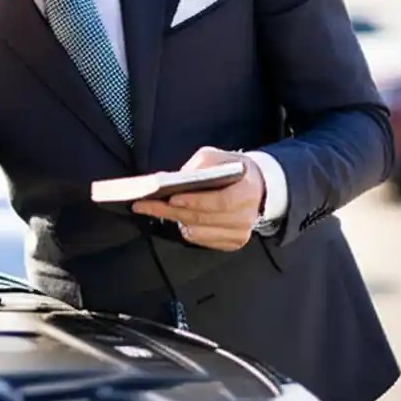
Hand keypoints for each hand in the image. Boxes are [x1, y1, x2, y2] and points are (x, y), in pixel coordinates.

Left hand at [132, 147, 265, 250]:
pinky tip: (177, 217)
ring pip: (199, 232)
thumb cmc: (232, 169)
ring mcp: (240, 233)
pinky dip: (186, 229)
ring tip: (155, 209)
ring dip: (174, 220)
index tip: (171, 198)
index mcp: (248, 191)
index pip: (220, 202)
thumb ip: (200, 164)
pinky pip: (201, 241)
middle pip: (203, 218)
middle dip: (171, 212)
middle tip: (144, 205)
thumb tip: (177, 178)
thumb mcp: (218, 157)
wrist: (256, 187)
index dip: (195, 201)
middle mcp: (247, 216)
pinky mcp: (232, 243)